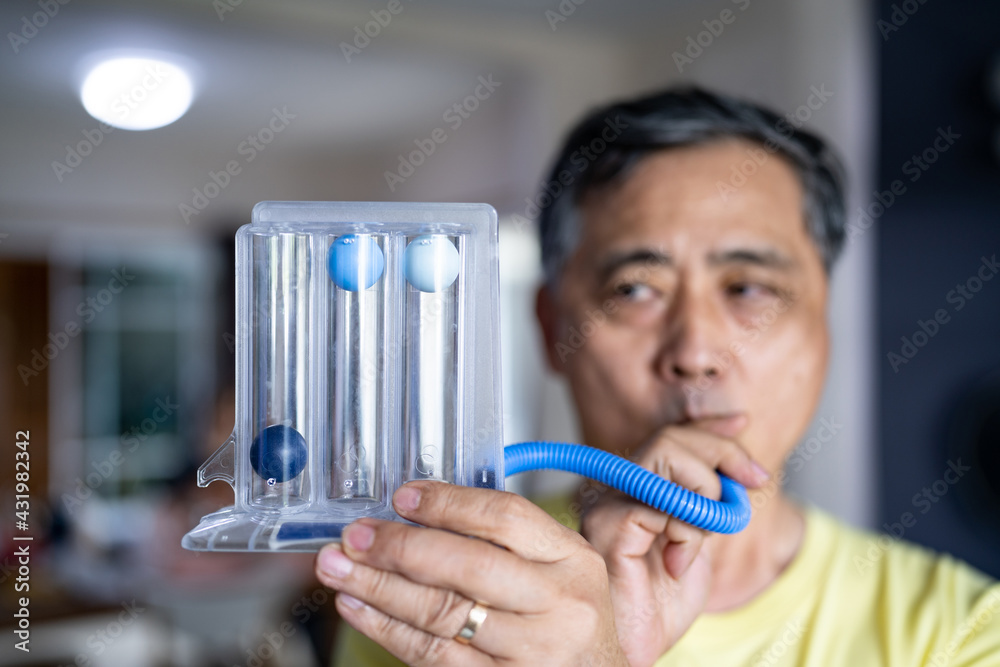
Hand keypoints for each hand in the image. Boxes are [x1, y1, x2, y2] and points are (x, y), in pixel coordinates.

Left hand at [315, 481, 628, 666]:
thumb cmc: (571, 624)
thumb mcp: (562, 571)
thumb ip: (509, 542)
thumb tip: (423, 513)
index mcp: (573, 560)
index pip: (505, 517)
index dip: (447, 503)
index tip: (403, 497)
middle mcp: (559, 606)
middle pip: (468, 566)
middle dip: (401, 547)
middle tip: (357, 535)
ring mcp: (533, 653)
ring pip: (443, 614)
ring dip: (380, 588)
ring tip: (340, 568)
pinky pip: (433, 656)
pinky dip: (388, 630)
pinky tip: (360, 608)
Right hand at [581, 418, 768, 666]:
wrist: (634, 652)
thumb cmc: (657, 611)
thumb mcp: (696, 547)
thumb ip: (707, 507)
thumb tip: (738, 471)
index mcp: (636, 493)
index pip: (670, 438)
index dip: (707, 426)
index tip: (741, 422)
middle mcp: (615, 492)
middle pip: (669, 439)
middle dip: (721, 454)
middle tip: (751, 482)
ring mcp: (607, 506)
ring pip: (665, 455)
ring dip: (706, 491)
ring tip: (705, 533)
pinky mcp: (608, 527)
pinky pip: (661, 501)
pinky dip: (688, 528)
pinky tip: (679, 561)